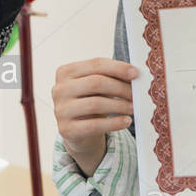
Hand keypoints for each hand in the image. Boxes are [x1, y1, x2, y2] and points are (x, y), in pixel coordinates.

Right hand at [52, 57, 138, 175]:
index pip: (95, 64)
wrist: (78, 130)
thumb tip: (134, 74)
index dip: (118, 68)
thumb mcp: (95, 86)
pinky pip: (94, 125)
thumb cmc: (90, 101)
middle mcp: (58, 89)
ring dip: (119, 105)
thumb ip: (110, 76)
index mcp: (65, 72)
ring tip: (133, 107)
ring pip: (96, 104)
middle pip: (96, 83)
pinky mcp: (65, 130)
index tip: (136, 73)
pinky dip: (114, 123)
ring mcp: (60, 110)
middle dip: (120, 87)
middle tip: (136, 93)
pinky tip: (126, 121)